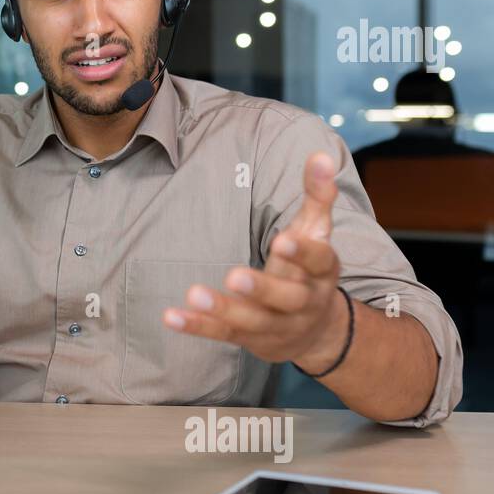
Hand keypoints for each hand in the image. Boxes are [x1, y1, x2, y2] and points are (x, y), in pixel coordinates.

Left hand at [162, 151, 349, 369]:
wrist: (316, 331)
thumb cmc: (309, 268)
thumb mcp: (316, 231)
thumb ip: (317, 194)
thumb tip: (320, 155)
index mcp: (322, 272)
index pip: (318, 261)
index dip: (302, 252)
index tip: (283, 240)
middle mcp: (303, 302)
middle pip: (286, 298)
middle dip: (261, 288)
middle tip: (233, 276)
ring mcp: (276, 324)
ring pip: (251, 321)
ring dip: (222, 309)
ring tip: (194, 293)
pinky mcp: (248, 339)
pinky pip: (222, 334)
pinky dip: (197, 326)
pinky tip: (170, 317)